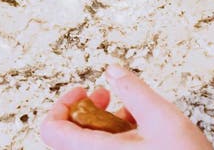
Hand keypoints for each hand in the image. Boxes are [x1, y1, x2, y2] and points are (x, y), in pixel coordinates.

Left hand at [39, 65, 212, 149]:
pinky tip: (139, 128)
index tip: (81, 91)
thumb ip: (133, 90)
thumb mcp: (161, 117)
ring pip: (89, 144)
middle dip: (87, 109)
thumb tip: (114, 71)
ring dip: (104, 123)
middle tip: (103, 96)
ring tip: (128, 110)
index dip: (62, 104)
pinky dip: (116, 138)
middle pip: (69, 136)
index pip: (52, 129)